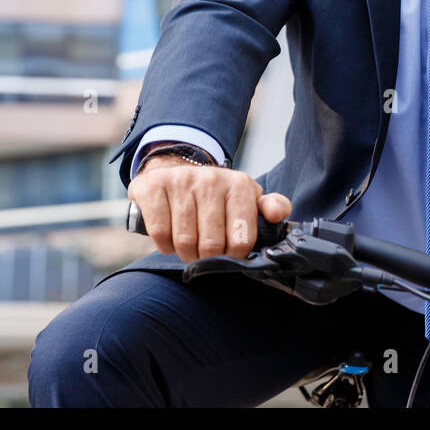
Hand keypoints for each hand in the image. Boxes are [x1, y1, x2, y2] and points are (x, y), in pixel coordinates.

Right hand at [128, 156, 291, 261]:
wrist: (175, 171)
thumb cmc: (216, 196)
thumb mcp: (248, 199)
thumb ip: (272, 207)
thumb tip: (275, 214)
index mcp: (239, 185)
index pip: (241, 240)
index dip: (233, 256)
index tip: (227, 253)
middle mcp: (211, 178)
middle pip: (211, 245)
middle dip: (207, 258)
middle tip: (204, 253)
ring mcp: (181, 181)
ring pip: (185, 241)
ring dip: (185, 253)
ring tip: (188, 245)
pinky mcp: (153, 187)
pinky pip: (160, 233)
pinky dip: (164, 244)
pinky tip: (170, 237)